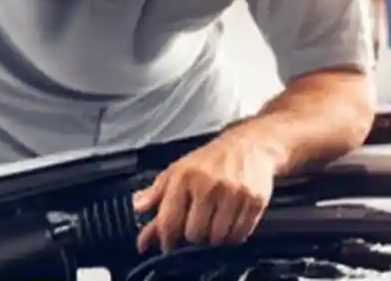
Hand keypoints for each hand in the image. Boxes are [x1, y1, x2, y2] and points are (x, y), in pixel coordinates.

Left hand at [132, 135, 277, 253]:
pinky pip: (239, 235)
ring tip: (213, 225)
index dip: (166, 239)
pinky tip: (229, 224)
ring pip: (217, 238)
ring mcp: (233, 194)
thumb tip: (136, 209)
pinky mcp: (254, 201)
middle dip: (192, 237)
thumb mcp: (178, 170)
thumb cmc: (210, 160)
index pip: (169, 221)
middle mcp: (208, 185)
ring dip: (213, 239)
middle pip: (194, 234)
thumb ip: (156, 192)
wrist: (249, 145)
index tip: (167, 245)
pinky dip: (233, 236)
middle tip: (195, 229)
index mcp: (184, 176)